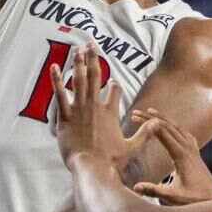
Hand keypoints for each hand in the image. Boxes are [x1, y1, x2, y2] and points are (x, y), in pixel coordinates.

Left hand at [51, 44, 159, 171]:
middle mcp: (95, 106)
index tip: (113, 82)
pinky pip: (60, 93)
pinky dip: (56, 79)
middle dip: (93, 58)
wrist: (92, 168)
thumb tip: (158, 123)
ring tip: (77, 48)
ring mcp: (79, 109)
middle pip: (95, 75)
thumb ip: (145, 133)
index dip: (115, 85)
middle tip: (91, 43)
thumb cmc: (111, 161)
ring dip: (77, 62)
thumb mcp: (132, 147)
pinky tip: (54, 66)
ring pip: (78, 79)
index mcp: (110, 112)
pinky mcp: (64, 116)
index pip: (115, 90)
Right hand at [128, 109, 211, 204]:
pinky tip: (172, 128)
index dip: (147, 124)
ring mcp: (194, 150)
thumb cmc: (195, 200)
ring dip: (163, 120)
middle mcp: (188, 149)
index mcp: (181, 155)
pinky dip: (175, 127)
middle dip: (151, 118)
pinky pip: (185, 134)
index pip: (162, 132)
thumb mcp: (172, 197)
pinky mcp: (196, 155)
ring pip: (177, 128)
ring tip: (151, 113)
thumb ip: (154, 191)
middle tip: (136, 113)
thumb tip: (135, 188)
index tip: (134, 118)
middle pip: (168, 126)